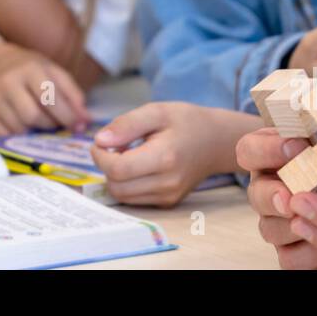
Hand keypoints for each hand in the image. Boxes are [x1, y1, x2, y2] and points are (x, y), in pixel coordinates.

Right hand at [0, 42, 88, 135]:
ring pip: (19, 128)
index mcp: (29, 69)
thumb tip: (84, 121)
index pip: (49, 97)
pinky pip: (5, 136)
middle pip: (33, 116)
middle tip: (56, 124)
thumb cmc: (31, 71)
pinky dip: (19, 136)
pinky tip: (25, 127)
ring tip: (41, 123)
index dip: (67, 115)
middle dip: (50, 124)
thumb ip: (72, 94)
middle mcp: (8, 83)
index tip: (78, 125)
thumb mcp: (53, 73)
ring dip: (35, 131)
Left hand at [90, 103, 236, 207]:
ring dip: (114, 177)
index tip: (100, 141)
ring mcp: (168, 197)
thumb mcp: (156, 111)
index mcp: (165, 158)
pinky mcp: (168, 203)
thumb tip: (100, 141)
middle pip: (116, 187)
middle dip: (106, 167)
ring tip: (126, 155)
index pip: (118, 169)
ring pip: (122, 196)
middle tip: (113, 147)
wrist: (216, 142)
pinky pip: (134, 199)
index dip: (100, 156)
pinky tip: (136, 166)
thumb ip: (126, 124)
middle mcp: (167, 183)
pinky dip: (127, 184)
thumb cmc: (186, 122)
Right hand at [237, 127, 316, 268]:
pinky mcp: (291, 250)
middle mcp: (267, 188)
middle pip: (254, 194)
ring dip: (294, 228)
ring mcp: (275, 220)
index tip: (296, 146)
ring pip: (268, 229)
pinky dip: (310, 254)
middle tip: (291, 196)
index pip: (248, 150)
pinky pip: (289, 259)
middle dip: (274, 196)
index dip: (267, 149)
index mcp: (270, 156)